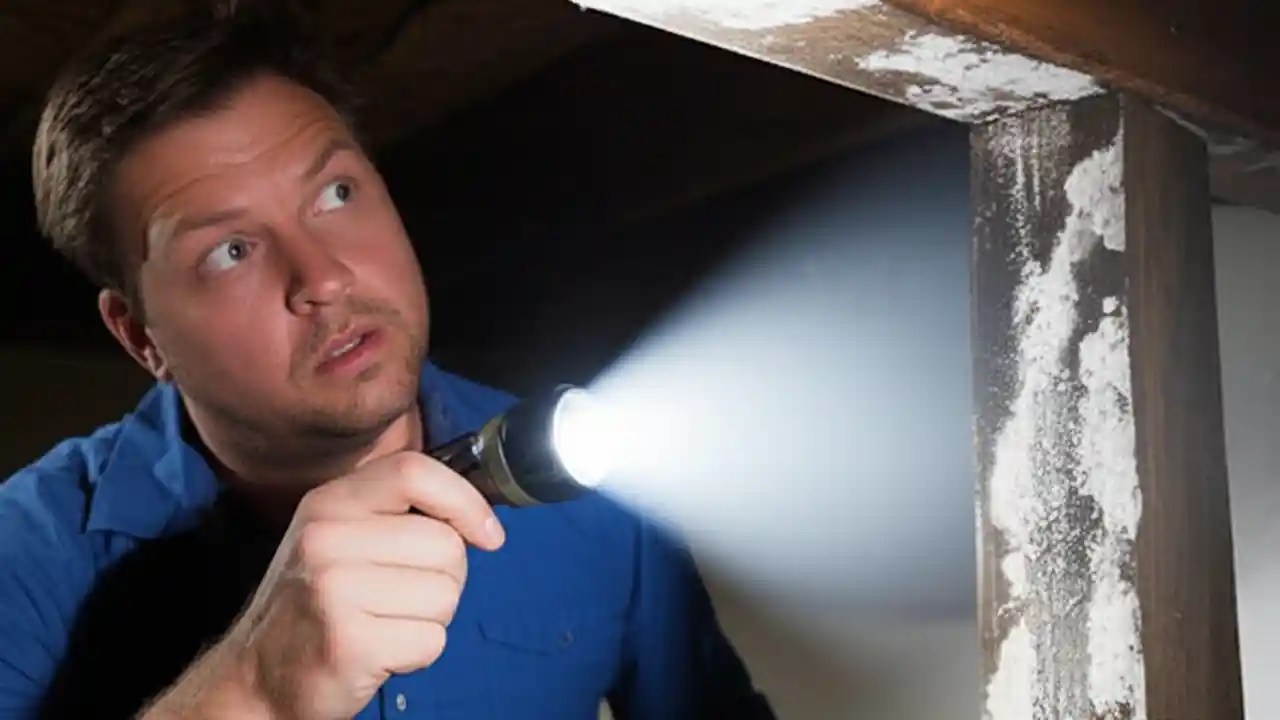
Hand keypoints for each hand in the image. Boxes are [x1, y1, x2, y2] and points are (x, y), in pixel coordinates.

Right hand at [227, 451, 504, 719]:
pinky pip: (432, 640)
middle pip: (445, 543)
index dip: (465, 501)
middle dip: (445, 579)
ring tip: (387, 624)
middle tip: (402, 599)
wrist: (257, 678)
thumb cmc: (318, 604)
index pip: (415, 471)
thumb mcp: (340, 538)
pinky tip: (382, 653)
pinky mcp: (349, 642)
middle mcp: (326, 538)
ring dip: (431, 619)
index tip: (488, 534)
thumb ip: (397, 514)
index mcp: (329, 503)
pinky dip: (419, 654)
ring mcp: (334, 589)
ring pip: (445, 594)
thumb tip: (478, 517)